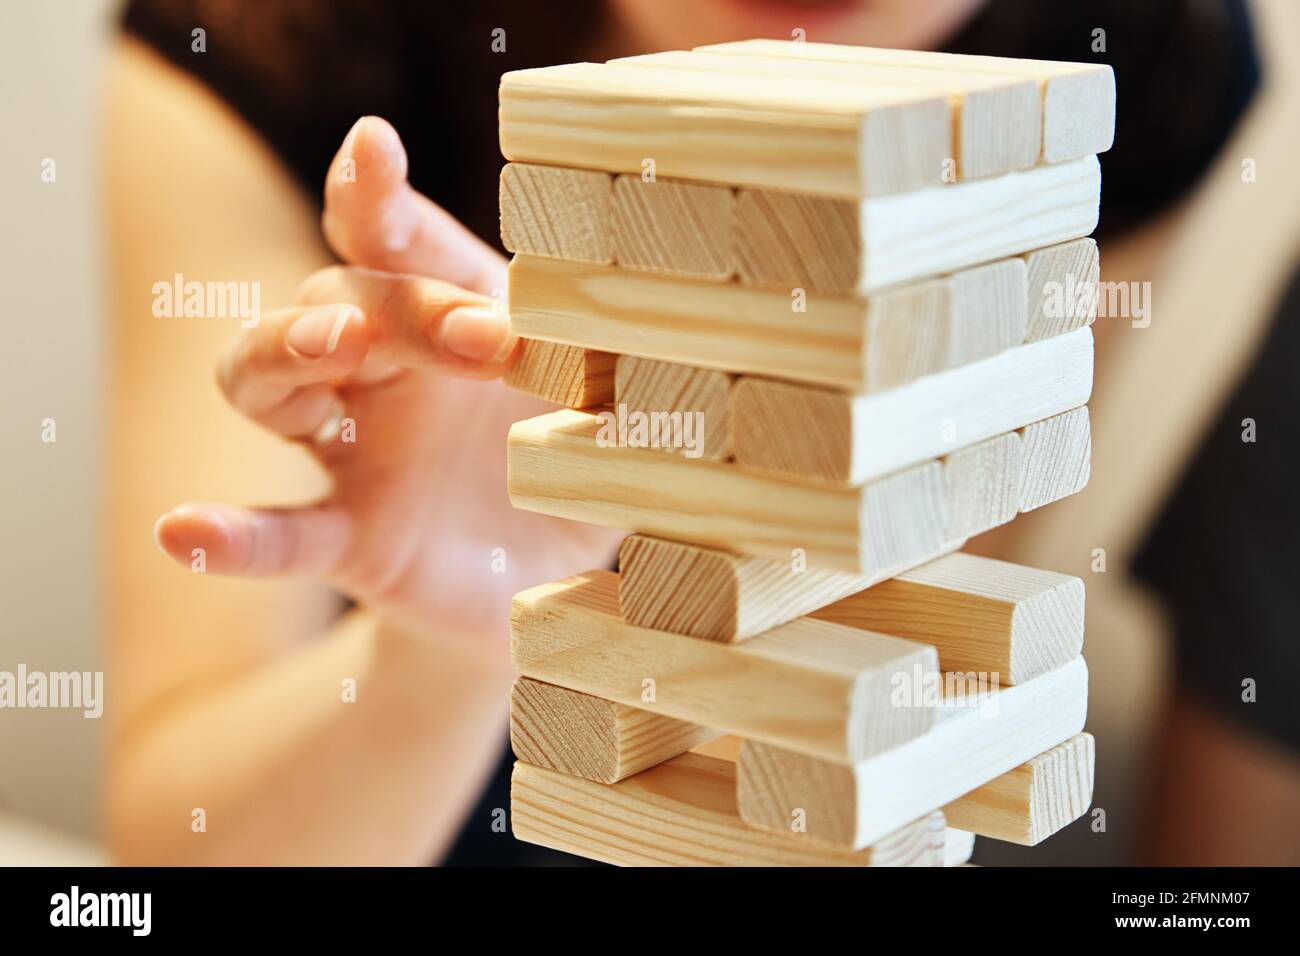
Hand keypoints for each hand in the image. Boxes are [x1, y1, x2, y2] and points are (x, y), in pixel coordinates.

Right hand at [154, 117, 620, 648]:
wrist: (549, 581)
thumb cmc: (574, 470)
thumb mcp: (613, 419)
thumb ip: (623, 378)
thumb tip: (667, 348)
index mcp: (455, 317)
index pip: (404, 244)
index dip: (379, 199)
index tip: (372, 148)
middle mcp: (386, 367)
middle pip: (341, 296)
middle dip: (400, 301)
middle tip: (484, 333)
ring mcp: (353, 448)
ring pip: (265, 374)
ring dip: (289, 347)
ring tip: (334, 347)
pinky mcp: (348, 535)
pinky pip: (279, 529)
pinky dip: (230, 533)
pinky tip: (182, 533)